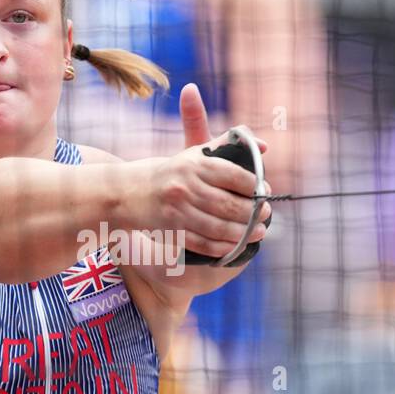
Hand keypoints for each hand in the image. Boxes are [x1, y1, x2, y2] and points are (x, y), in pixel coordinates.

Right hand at [120, 84, 271, 261]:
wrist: (127, 193)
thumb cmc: (169, 172)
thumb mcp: (192, 154)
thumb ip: (226, 146)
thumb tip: (264, 147)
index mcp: (193, 164)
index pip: (233, 175)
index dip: (254, 186)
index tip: (265, 191)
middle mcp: (185, 187)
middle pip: (229, 204)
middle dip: (253, 212)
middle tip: (266, 215)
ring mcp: (178, 212)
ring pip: (219, 227)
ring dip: (244, 233)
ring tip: (259, 232)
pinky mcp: (172, 232)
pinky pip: (204, 243)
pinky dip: (223, 247)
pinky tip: (236, 245)